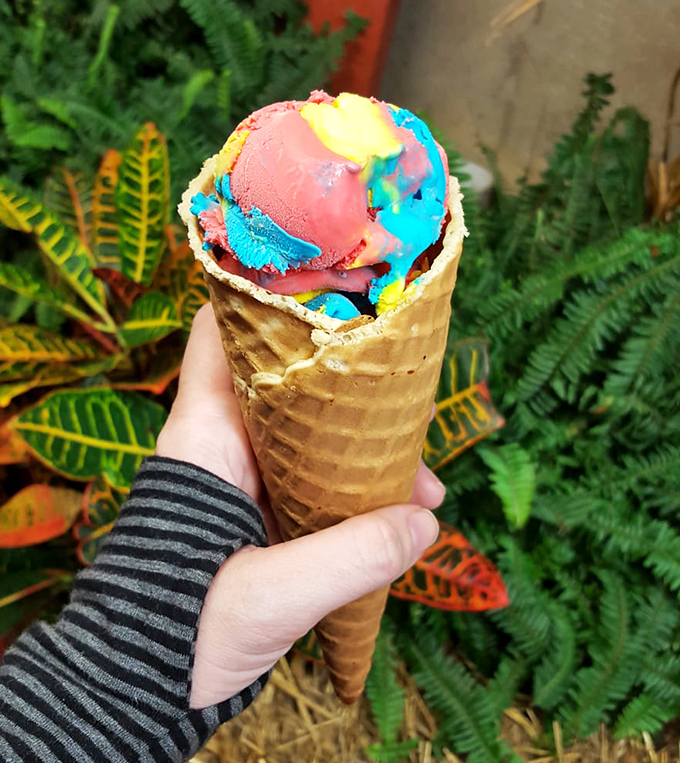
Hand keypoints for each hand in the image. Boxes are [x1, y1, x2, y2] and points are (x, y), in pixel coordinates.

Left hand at [156, 304, 445, 708]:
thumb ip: (348, 558)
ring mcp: (248, 481)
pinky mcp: (265, 516)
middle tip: (412, 403)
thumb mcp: (270, 595)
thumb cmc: (181, 632)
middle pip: (289, 385)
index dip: (266, 297)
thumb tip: (424, 522)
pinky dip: (358, 496)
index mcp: (205, 437)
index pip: (220, 335)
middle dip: (352, 392)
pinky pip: (319, 486)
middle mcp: (226, 446)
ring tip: (425, 487)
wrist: (145, 689)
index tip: (330, 282)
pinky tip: (404, 521)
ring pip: (313, 439)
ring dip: (367, 454)